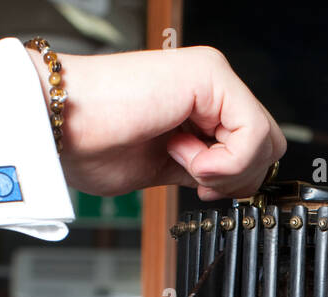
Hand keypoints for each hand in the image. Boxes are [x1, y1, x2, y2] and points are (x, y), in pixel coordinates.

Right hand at [26, 45, 285, 200]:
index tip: (204, 190)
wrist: (58, 125)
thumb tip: (233, 183)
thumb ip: (203, 169)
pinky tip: (186, 157)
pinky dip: (225, 161)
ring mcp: (211, 77)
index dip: (238, 180)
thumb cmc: (92, 143)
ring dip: (227, 169)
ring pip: (266, 141)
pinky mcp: (209, 76)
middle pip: (268, 145)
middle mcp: (209, 86)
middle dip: (238, 177)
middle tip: (196, 178)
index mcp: (200, 103)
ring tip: (181, 160)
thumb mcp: (166, 168)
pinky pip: (252, 133)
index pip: (254, 147)